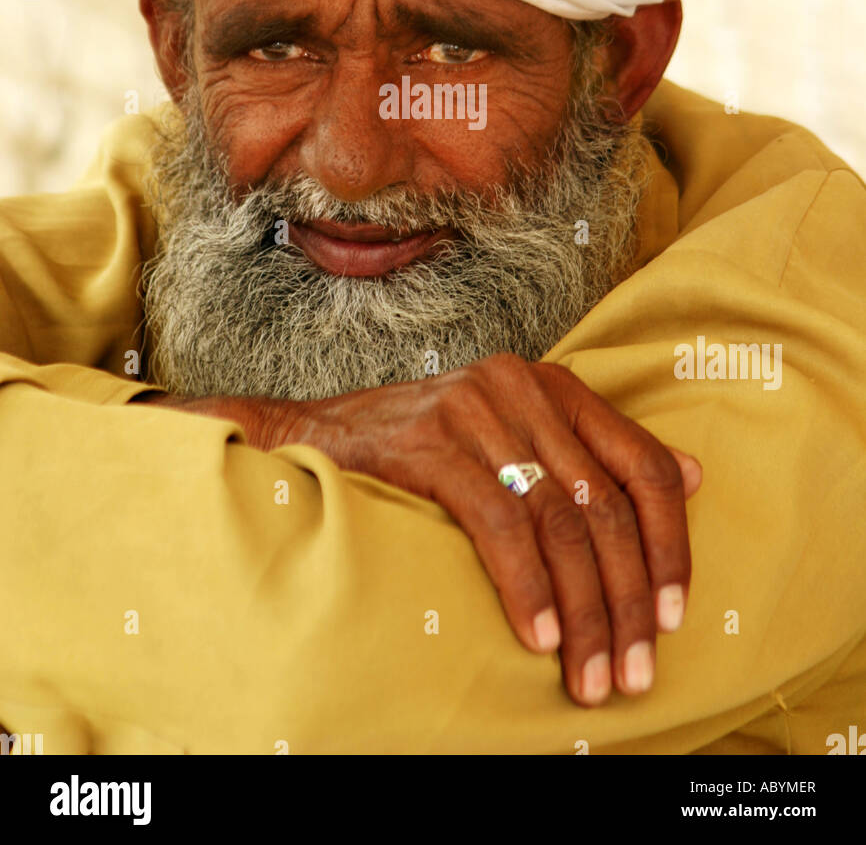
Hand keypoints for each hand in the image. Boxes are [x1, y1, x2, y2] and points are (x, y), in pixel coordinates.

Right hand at [140, 354, 700, 706]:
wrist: (317, 435)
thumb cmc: (426, 448)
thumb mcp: (518, 437)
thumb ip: (595, 452)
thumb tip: (693, 475)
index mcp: (554, 386)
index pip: (642, 464)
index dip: (670, 544)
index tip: (672, 616)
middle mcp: (523, 388)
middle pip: (605, 504)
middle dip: (627, 598)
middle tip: (636, 672)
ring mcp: (477, 412)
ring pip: (560, 522)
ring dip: (585, 610)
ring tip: (593, 674)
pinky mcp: (432, 444)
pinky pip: (500, 524)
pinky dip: (526, 587)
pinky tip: (539, 637)